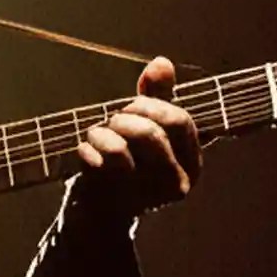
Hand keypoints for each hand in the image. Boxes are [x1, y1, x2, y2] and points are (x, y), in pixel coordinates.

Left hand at [75, 57, 201, 215]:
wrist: (100, 213)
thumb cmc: (126, 165)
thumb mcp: (146, 130)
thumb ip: (157, 97)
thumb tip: (162, 62)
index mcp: (191, 164)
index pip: (180, 121)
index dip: (151, 105)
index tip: (131, 106)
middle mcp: (175, 183)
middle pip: (152, 132)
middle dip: (125, 117)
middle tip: (112, 120)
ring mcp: (145, 196)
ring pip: (122, 147)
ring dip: (101, 132)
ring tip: (95, 135)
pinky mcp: (114, 201)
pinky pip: (99, 162)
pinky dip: (87, 149)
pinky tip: (85, 152)